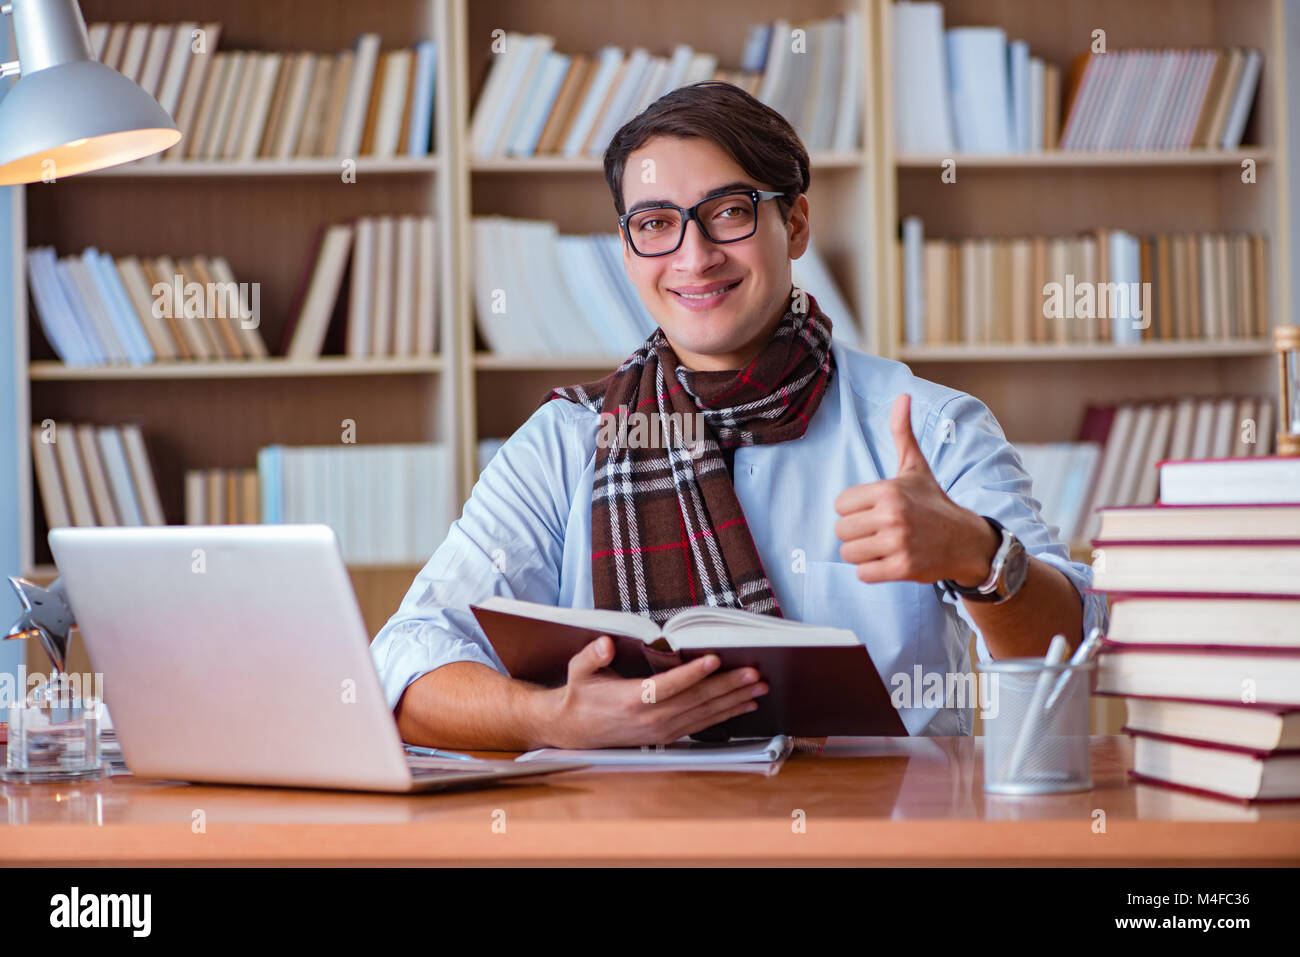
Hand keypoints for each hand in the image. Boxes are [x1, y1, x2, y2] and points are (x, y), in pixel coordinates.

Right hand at [542, 635, 768, 747]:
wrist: (575, 731)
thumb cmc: (581, 695)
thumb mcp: (578, 671)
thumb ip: (592, 657)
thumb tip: (605, 644)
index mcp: (631, 700)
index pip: (667, 686)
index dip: (692, 673)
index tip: (715, 659)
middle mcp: (651, 719)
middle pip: (696, 701)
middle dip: (728, 686)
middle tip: (755, 673)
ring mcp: (663, 730)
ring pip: (705, 714)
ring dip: (734, 700)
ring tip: (759, 687)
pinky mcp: (669, 735)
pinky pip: (704, 724)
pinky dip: (727, 714)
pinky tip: (745, 705)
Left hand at [833, 393, 998, 586]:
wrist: (967, 541)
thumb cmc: (934, 503)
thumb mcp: (916, 467)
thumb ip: (902, 433)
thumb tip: (903, 395)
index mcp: (888, 490)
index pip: (840, 505)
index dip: (854, 510)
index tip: (874, 511)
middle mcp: (892, 515)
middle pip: (841, 531)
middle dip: (856, 534)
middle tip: (880, 532)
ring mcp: (898, 543)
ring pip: (849, 554)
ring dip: (863, 554)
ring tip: (884, 546)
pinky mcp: (902, 568)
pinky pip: (863, 574)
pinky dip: (872, 571)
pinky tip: (890, 561)